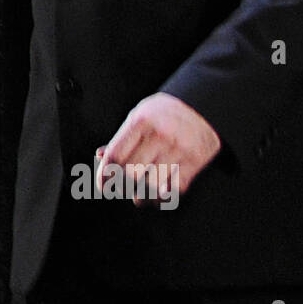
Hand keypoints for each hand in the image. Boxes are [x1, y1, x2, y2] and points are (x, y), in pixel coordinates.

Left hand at [96, 92, 220, 207]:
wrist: (203, 105)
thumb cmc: (164, 113)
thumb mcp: (139, 116)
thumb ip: (122, 138)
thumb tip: (100, 156)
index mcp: (141, 121)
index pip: (115, 156)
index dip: (105, 175)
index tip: (103, 185)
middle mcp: (159, 134)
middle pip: (131, 173)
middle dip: (122, 187)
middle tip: (121, 190)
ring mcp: (178, 148)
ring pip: (152, 186)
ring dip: (142, 198)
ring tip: (138, 198)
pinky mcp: (195, 161)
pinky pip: (175, 189)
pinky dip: (162, 198)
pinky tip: (157, 197)